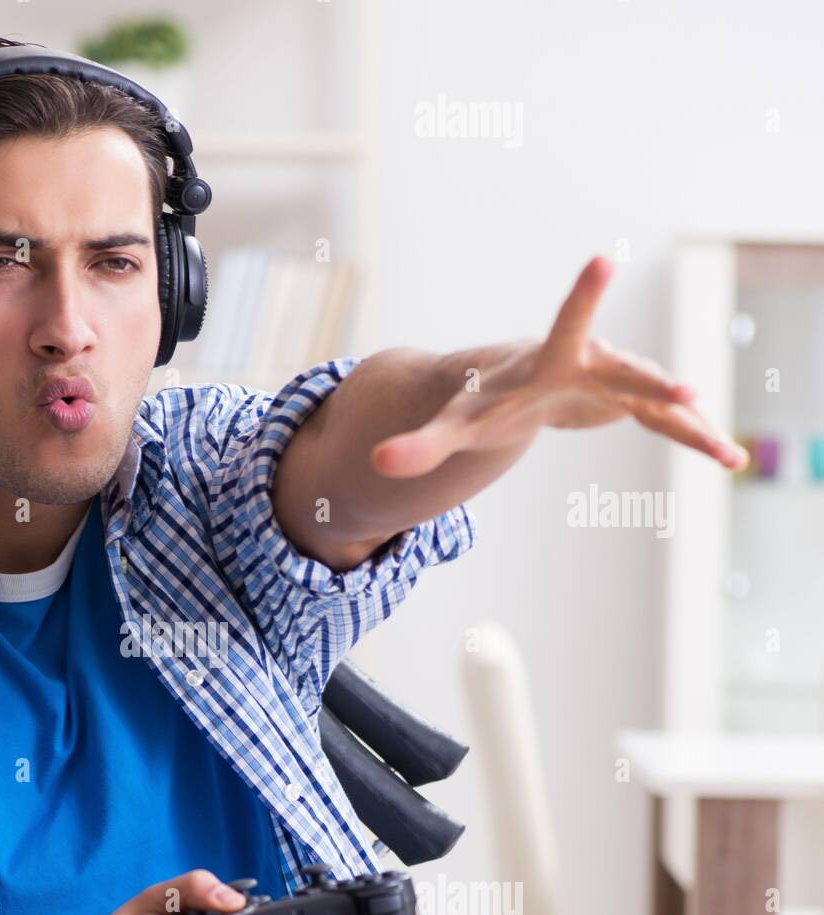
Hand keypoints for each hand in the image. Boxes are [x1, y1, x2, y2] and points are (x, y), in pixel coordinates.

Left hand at [368, 255, 749, 479]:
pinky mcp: (631, 405)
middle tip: (682, 392)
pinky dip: (695, 440)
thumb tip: (377, 464)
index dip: (582, 296)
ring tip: (725, 452)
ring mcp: (616, 383)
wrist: (520, 388)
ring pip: (657, 404)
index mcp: (549, 360)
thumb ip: (418, 445)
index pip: (565, 325)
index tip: (602, 259)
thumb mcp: (452, 428)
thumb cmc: (484, 401)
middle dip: (651, 382)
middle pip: (624, 372)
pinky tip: (729, 458)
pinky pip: (667, 425)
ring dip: (688, 425)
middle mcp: (592, 363)